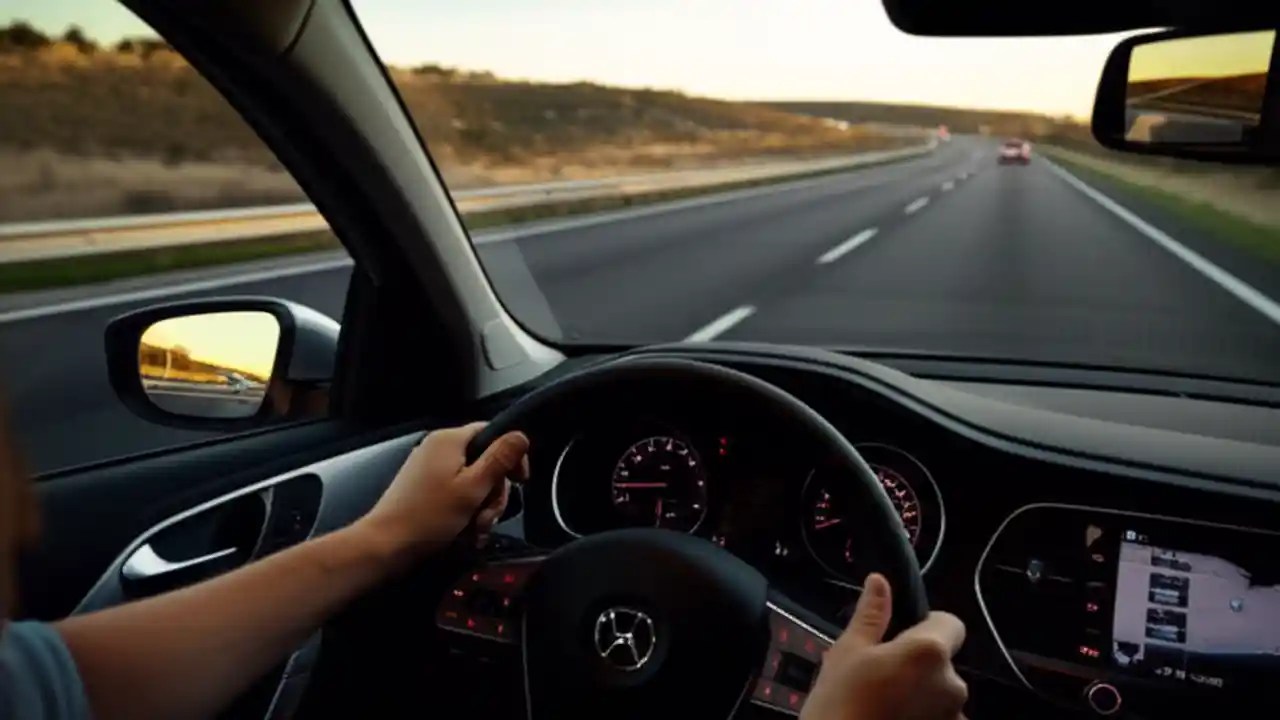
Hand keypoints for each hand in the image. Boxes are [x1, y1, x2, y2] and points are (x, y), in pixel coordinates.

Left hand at [356, 422, 529, 559]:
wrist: (386, 545)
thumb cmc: (431, 515)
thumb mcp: (473, 488)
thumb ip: (500, 459)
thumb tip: (521, 435)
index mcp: (449, 440)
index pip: (492, 433)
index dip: (511, 456)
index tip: (521, 482)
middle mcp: (438, 448)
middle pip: (484, 462)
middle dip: (493, 493)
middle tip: (488, 517)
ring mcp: (429, 469)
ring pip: (472, 482)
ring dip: (481, 508)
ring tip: (475, 530)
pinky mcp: (423, 489)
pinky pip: (456, 494)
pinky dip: (464, 512)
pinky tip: (464, 533)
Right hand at [800, 574, 967, 719]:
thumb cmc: (840, 704)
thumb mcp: (847, 653)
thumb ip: (871, 616)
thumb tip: (880, 582)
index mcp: (930, 651)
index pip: (951, 623)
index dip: (929, 625)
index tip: (900, 639)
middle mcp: (953, 684)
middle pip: (944, 663)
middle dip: (919, 667)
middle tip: (880, 678)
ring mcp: (953, 718)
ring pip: (942, 696)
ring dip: (922, 698)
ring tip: (883, 707)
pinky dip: (922, 719)